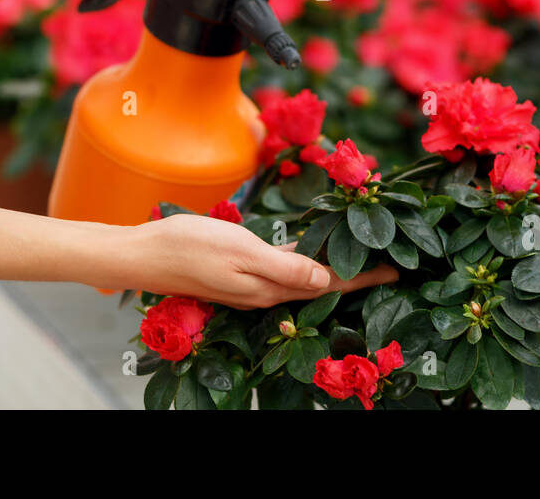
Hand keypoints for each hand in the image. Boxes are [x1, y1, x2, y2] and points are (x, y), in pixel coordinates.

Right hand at [128, 213, 397, 307]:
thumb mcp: (241, 251)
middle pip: (322, 285)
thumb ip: (284, 267)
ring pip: (303, 279)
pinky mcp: (239, 274)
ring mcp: (252, 285)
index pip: (329, 284)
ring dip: (333, 270)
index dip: (364, 277)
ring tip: (361, 258)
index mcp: (271, 288)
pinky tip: (311, 254)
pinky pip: (283, 271)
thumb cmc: (189, 246)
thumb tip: (326, 280)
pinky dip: (304, 262)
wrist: (143, 254)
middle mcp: (266, 292)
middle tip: (391, 263)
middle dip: (357, 275)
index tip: (397, 270)